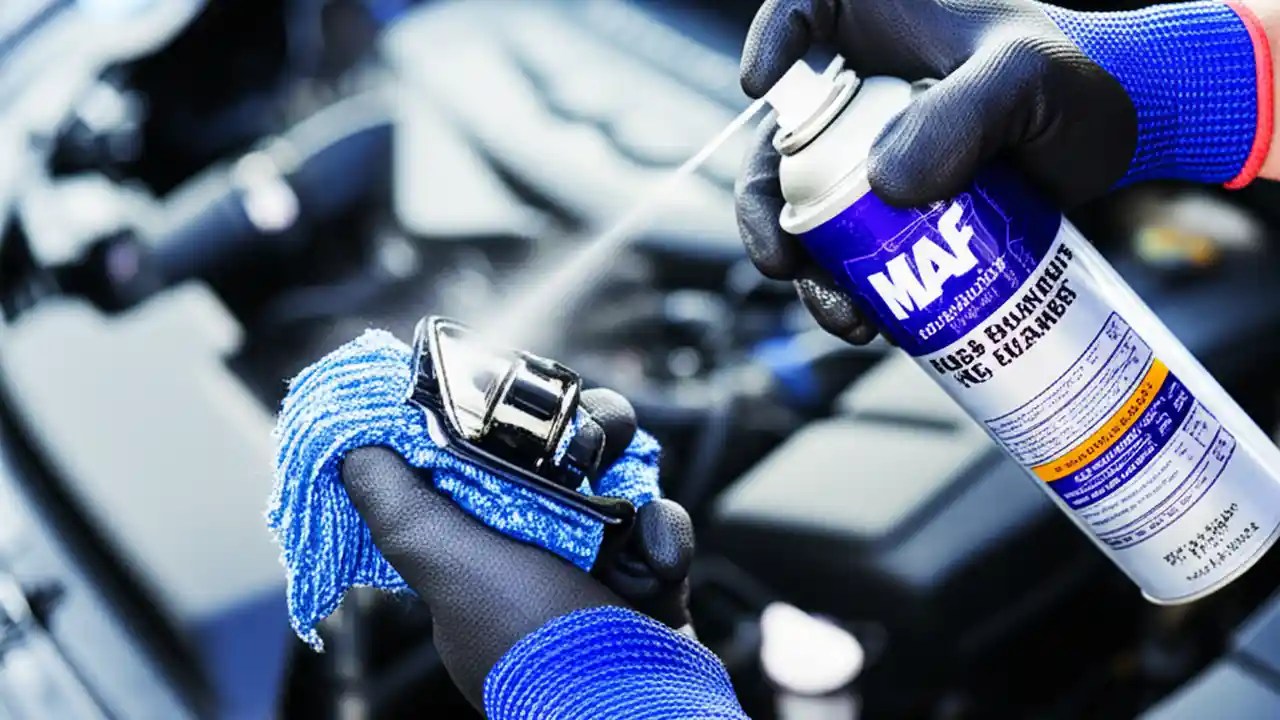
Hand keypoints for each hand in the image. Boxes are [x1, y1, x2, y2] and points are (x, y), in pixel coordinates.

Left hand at [340, 388, 693, 708]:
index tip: (517, 393)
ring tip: (630, 503)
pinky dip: (665, 537)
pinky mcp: (649, 579)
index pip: (481, 459)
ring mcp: (594, 565)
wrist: (633, 711)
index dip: (499, 419)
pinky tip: (657, 564)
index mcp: (476, 547)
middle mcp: (534, 553)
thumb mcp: (452, 569)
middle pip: (557, 455)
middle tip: (594, 437)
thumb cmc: (538, 642)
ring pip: (617, 479)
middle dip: (584, 434)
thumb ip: (400, 510)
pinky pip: (660, 526)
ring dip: (631, 482)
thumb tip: (350, 451)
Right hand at [735, 0, 1260, 342]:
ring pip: (804, 212)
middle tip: (781, 259)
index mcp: (879, 24)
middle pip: (777, 144)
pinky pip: (849, 250)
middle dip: (764, 211)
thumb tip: (884, 186)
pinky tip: (872, 322)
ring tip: (845, 315)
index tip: (757, 87)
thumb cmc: (1082, 81)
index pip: (801, 10)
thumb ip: (959, 116)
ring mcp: (871, 155)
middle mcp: (860, 91)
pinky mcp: (893, 209)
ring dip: (807, 271)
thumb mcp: (1023, 80)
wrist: (1123, 136)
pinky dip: (848, 291)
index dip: (768, 43)